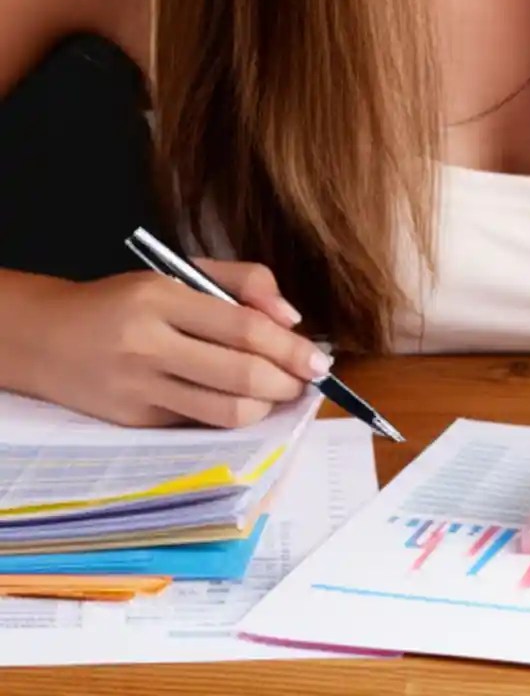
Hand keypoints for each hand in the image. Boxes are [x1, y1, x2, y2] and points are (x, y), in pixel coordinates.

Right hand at [27, 260, 329, 427]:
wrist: (45, 337)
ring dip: (267, 406)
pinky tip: (243, 401)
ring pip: (228, 411)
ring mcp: (140, 388)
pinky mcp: (137, 421)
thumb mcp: (179, 272)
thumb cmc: (125, 301)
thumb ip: (243, 282)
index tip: (318, 360)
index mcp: (160, 297)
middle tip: (305, 379)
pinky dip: (233, 416)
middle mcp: (147, 344)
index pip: (246, 329)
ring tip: (278, 392)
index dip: (292, 349)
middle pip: (243, 375)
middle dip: (288, 382)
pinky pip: (203, 424)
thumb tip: (292, 319)